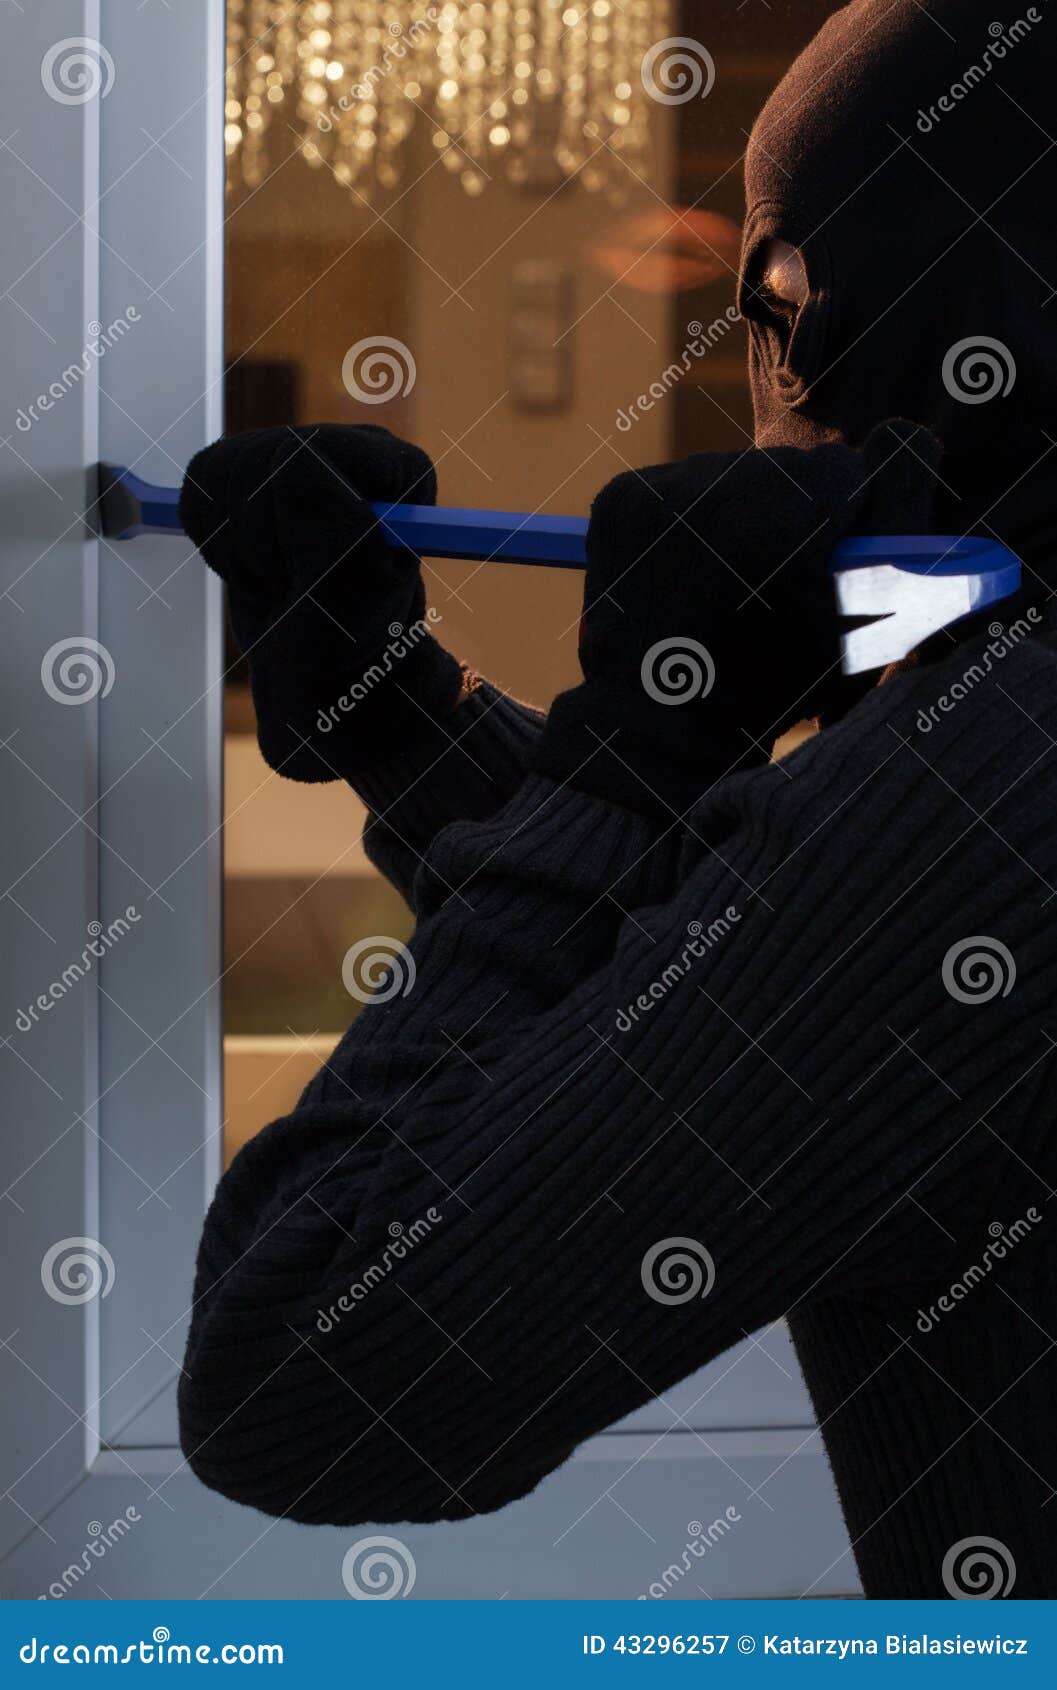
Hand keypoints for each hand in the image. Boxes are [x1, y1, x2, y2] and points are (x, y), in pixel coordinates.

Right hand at [179, 424, 462, 779]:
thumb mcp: (346, 587)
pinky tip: (257, 566)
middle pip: (258, 458)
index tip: (311, 566)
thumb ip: (326, 516)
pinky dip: (215, 539)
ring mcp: (300, 458)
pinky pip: (201, 487)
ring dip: (238, 545)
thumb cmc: (343, 641)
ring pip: (224, 472)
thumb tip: (291, 461)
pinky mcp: (255, 478)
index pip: (304, 457)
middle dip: (260, 537)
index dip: (290, 517)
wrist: (321, 674)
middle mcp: (351, 452)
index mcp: (394, 470)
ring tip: (281, 579)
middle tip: (294, 584)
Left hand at [534, 420, 940, 815]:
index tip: (829, 560)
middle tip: (772, 581)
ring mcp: (658, 491)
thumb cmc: (772, 690)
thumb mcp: (857, 626)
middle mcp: (715, 492)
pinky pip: (679, 486)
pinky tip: (685, 576)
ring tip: (722, 589)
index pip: (847, 470)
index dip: (849, 518)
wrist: (657, 727)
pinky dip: (688, 521)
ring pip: (734, 476)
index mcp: (786, 524)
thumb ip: (897, 532)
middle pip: (788, 469)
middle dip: (795, 514)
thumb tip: (911, 433)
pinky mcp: (621, 497)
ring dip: (741, 516)